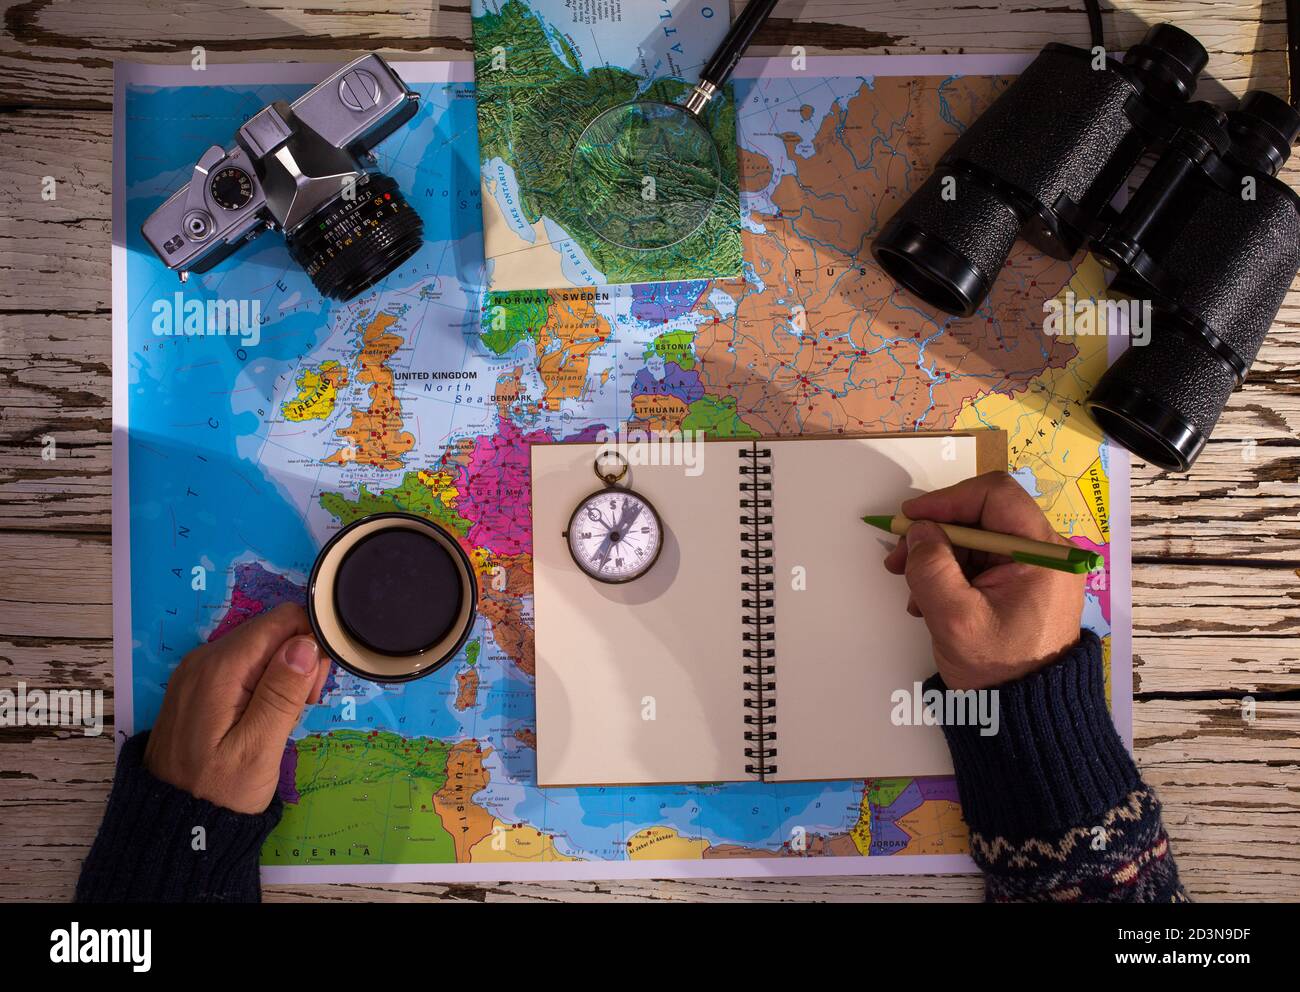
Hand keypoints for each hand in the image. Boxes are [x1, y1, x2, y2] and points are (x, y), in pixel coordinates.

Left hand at [144, 602, 328, 813]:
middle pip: (273, 630)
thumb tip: (305, 643)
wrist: (172, 823)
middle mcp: (205, 658)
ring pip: (261, 646)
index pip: (283, 620)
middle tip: (300, 710)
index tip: (312, 692)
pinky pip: (244, 664)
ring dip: (284, 674)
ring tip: (280, 719)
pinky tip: (263, 716)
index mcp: (220, 668)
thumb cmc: (219, 792)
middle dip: (300, 661)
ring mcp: (198, 670)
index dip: (311, 646)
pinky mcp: (199, 684)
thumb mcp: (258, 749)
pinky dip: (264, 683)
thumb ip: (282, 693)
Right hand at [882, 471, 1084, 689]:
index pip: (996, 495)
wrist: (1027, 715)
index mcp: (1044, 553)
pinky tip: (930, 602)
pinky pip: (981, 563)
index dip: (948, 500)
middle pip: (982, 516)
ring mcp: (1034, 570)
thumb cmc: (998, 669)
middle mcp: (1046, 553)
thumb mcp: (955, 618)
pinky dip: (951, 575)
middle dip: (935, 534)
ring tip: (913, 593)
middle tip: (898, 559)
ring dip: (938, 559)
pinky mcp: (1022, 586)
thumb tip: (919, 531)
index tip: (912, 519)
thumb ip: (931, 568)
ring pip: (976, 541)